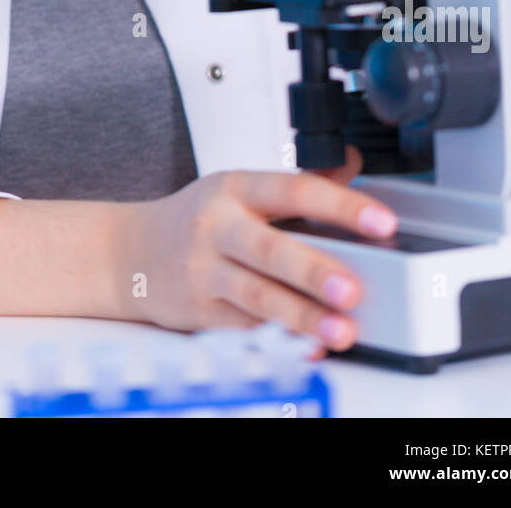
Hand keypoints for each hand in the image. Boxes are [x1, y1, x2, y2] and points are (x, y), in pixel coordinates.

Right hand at [119, 146, 394, 351]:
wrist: (129, 253)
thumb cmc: (195, 218)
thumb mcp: (239, 187)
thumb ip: (298, 181)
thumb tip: (352, 162)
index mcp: (235, 188)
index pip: (293, 189)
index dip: (340, 204)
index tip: (381, 221)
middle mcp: (218, 227)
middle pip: (270, 248)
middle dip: (313, 270)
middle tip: (354, 288)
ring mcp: (206, 272)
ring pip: (257, 296)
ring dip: (302, 316)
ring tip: (341, 330)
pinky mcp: (200, 312)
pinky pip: (244, 329)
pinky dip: (279, 340)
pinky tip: (308, 347)